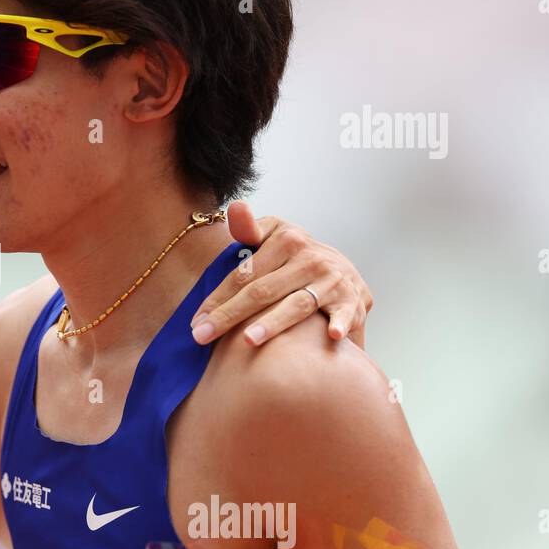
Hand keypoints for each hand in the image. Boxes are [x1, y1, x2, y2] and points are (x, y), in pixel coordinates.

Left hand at [191, 201, 373, 348]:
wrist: (343, 272)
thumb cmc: (295, 258)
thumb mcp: (274, 236)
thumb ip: (249, 228)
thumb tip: (235, 208)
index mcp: (287, 240)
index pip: (243, 274)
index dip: (217, 298)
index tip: (195, 321)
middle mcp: (310, 258)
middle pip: (262, 291)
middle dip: (229, 315)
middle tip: (202, 336)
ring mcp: (332, 280)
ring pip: (296, 305)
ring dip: (273, 323)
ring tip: (247, 340)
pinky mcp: (353, 300)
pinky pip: (344, 314)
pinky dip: (340, 323)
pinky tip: (331, 335)